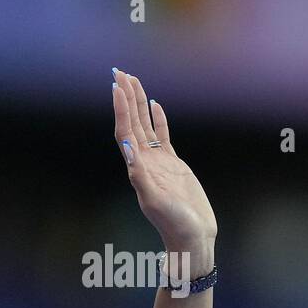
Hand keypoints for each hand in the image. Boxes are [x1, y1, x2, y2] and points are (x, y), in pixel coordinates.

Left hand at [111, 68, 216, 250]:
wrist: (191, 235)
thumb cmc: (174, 222)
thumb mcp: (155, 201)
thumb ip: (141, 177)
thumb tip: (128, 151)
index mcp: (137, 168)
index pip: (125, 131)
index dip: (120, 109)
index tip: (116, 86)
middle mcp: (143, 162)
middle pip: (131, 123)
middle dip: (125, 98)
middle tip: (119, 72)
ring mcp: (157, 162)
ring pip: (144, 125)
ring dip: (138, 103)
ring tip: (133, 80)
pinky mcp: (172, 164)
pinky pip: (162, 135)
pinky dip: (157, 119)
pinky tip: (155, 104)